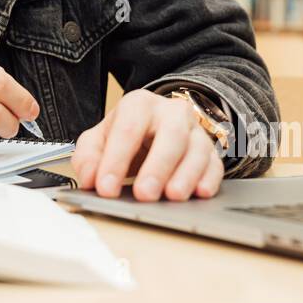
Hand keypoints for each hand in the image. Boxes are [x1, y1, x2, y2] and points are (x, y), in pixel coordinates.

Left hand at [72, 89, 223, 200]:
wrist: (153, 128)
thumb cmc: (126, 135)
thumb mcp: (99, 140)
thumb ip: (88, 158)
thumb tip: (90, 179)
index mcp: (139, 105)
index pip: (127, 129)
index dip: (115, 160)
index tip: (106, 188)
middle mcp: (171, 113)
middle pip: (170, 134)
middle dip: (157, 166)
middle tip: (144, 194)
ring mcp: (194, 131)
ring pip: (198, 149)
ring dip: (186, 174)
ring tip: (173, 197)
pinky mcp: (211, 152)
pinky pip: (215, 164)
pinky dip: (209, 180)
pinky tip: (200, 193)